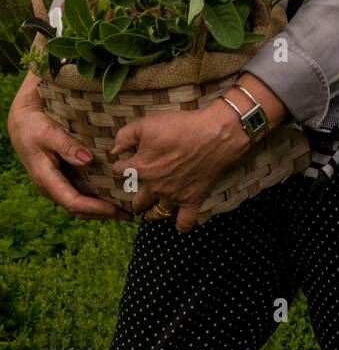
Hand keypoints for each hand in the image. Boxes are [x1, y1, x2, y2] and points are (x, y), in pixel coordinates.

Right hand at [7, 72, 132, 221]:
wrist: (22, 124)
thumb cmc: (34, 126)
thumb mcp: (49, 132)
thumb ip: (67, 146)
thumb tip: (87, 159)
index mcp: (46, 179)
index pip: (73, 202)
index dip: (95, 208)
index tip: (115, 209)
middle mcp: (50, 188)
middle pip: (78, 210)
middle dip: (103, 214)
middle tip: (128, 215)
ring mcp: (55, 186)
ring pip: (79, 206)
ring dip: (100, 211)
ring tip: (124, 211)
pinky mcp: (60, 181)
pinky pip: (78, 196)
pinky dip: (95, 201)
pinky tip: (112, 198)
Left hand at [108, 100, 250, 231]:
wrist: (214, 135)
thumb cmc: (181, 127)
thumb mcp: (147, 124)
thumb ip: (125, 136)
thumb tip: (113, 150)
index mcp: (140, 167)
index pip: (119, 171)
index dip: (119, 167)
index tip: (123, 165)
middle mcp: (154, 186)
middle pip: (136, 200)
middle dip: (134, 200)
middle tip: (137, 198)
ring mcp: (173, 196)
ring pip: (156, 214)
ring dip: (150, 214)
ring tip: (149, 213)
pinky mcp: (192, 200)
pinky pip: (184, 222)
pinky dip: (180, 225)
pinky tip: (177, 221)